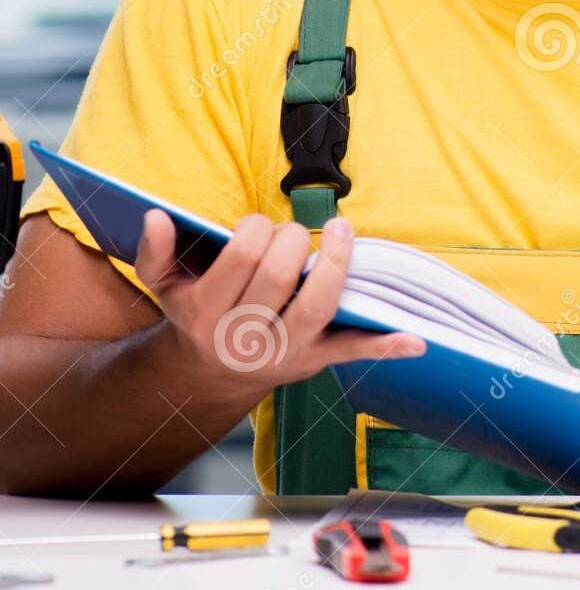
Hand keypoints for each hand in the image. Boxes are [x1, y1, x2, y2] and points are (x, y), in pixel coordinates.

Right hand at [135, 209, 424, 404]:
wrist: (208, 375)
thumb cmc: (195, 313)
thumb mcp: (165, 286)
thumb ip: (154, 251)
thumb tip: (156, 215)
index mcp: (206, 313)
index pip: (241, 256)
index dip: (257, 228)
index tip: (259, 225)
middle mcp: (244, 336)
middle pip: (279, 274)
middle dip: (292, 239)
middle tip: (293, 233)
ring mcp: (282, 352)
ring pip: (316, 305)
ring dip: (337, 264)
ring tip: (346, 231)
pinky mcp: (313, 361)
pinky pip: (351, 351)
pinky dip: (384, 345)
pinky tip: (415, 339)